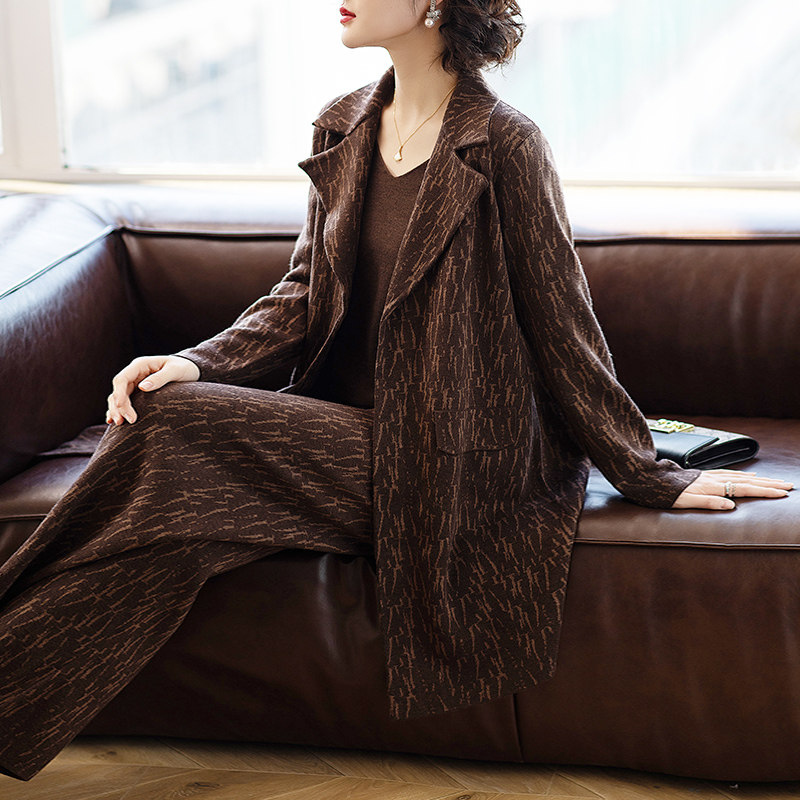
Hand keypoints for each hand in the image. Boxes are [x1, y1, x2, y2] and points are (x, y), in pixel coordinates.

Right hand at [106, 355, 199, 425]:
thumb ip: (160, 378)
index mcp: (140, 365)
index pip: (122, 379)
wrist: (190, 369)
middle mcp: (134, 373)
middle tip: (127, 421)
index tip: (121, 406)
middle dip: (119, 406)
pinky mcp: (138, 392)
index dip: (119, 393)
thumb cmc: (184, 368)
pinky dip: (119, 410)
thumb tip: (142, 387)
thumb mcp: (175, 371)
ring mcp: (135, 383)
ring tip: (119, 423)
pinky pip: (124, 401)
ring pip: (118, 397)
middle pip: (118, 390)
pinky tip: (113, 420)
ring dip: (117, 410)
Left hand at [672, 468, 793, 509]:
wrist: (652, 479)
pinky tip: (751, 475)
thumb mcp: (686, 501)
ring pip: (741, 476)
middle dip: (770, 484)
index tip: (782, 493)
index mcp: (712, 487)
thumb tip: (730, 505)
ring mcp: (711, 476)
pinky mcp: (706, 475)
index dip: (765, 491)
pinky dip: (743, 474)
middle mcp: (714, 479)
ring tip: (776, 481)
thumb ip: (709, 503)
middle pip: (747, 481)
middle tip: (789, 485)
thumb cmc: (667, 493)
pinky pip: (730, 473)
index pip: (744, 489)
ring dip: (761, 479)